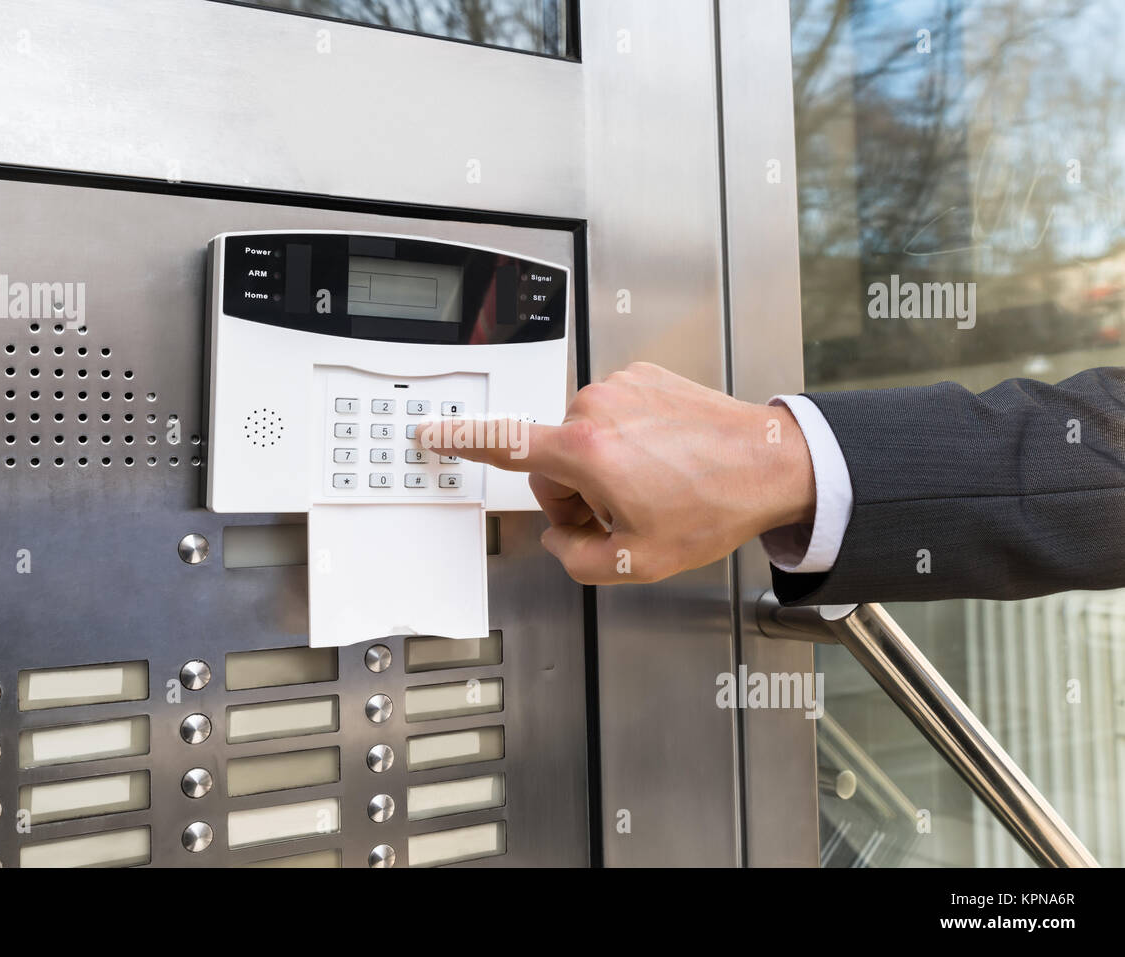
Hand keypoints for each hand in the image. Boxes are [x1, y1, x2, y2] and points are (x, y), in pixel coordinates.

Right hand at [416, 362, 815, 583]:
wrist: (772, 463)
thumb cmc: (714, 506)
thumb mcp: (637, 561)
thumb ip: (575, 558)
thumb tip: (563, 538)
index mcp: (585, 451)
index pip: (503, 443)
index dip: (460, 440)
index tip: (431, 431)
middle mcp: (597, 408)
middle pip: (552, 460)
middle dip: (576, 492)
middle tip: (623, 514)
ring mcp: (623, 387)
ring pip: (585, 438)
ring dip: (605, 467)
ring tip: (654, 487)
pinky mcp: (645, 376)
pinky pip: (615, 415)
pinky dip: (630, 441)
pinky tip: (665, 462)